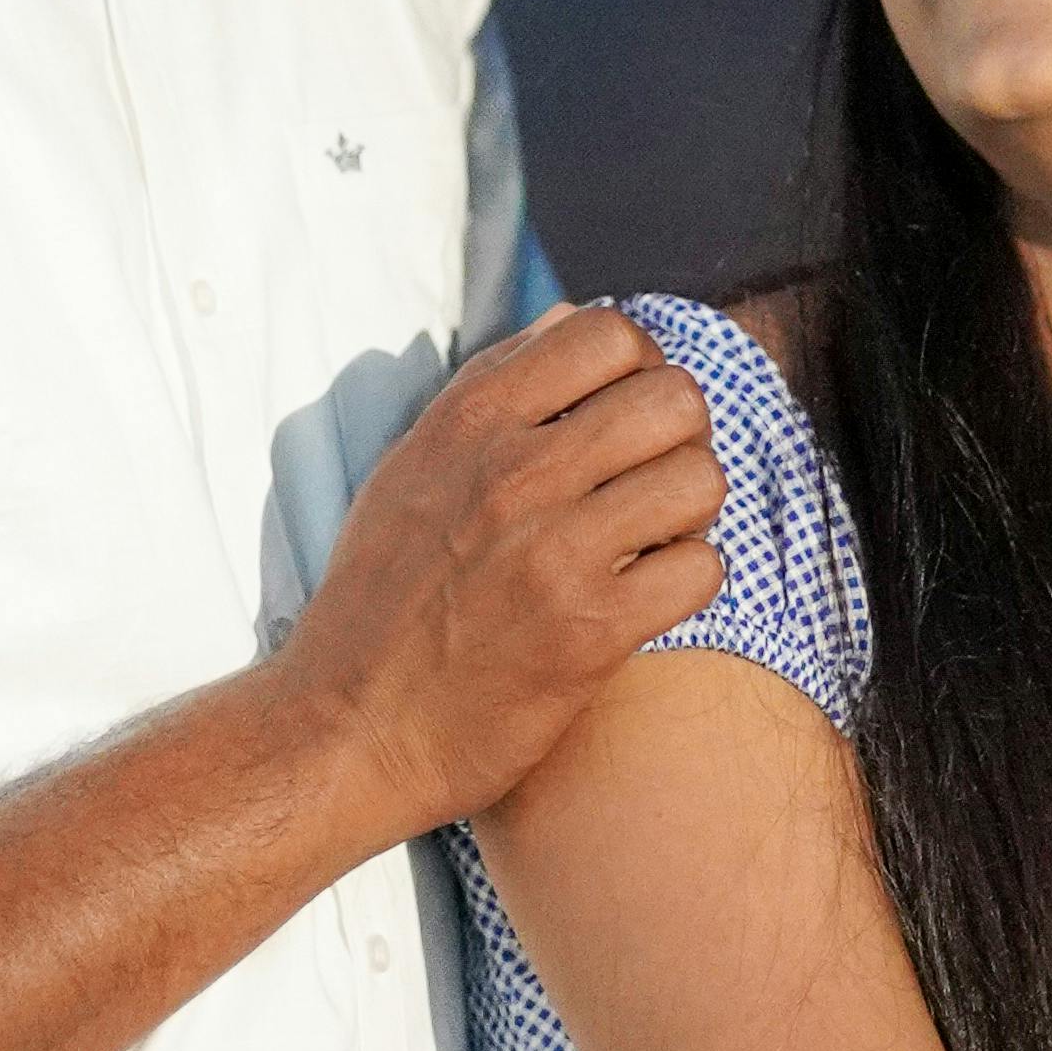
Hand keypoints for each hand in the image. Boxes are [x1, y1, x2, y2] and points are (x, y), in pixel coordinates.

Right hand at [290, 306, 722, 844]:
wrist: (350, 731)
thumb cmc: (381, 601)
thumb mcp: (412, 471)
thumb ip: (494, 388)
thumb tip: (573, 318)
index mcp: (469, 422)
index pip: (611, 333)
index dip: (639, 369)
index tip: (622, 418)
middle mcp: (513, 473)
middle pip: (674, 398)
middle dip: (679, 439)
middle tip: (649, 483)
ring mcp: (555, 552)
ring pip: (700, 479)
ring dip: (689, 512)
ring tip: (650, 539)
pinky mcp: (591, 632)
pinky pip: (701, 569)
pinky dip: (686, 582)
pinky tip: (645, 597)